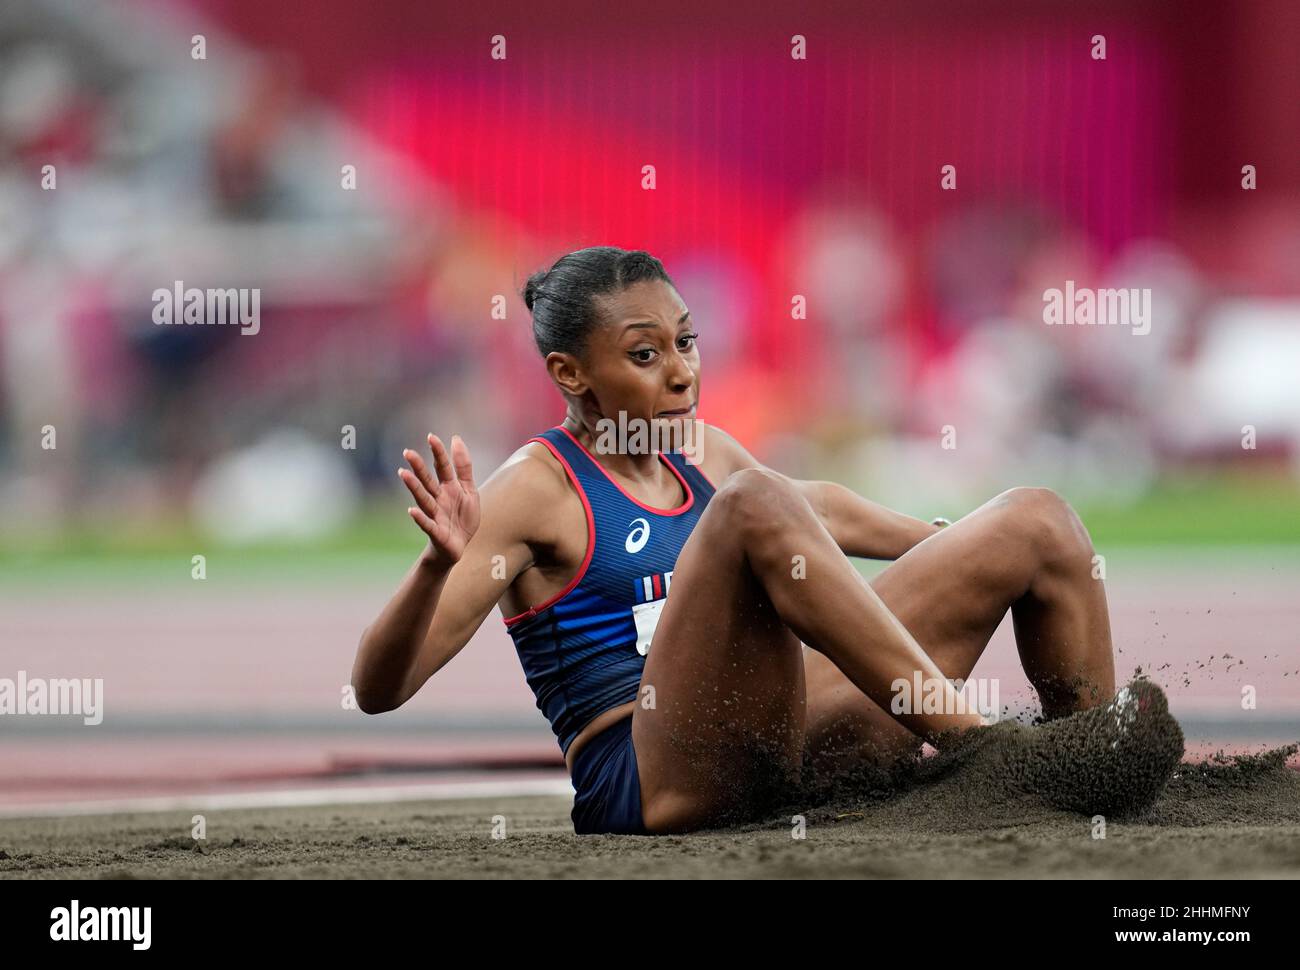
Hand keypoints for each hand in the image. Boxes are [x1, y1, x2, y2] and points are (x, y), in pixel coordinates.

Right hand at [398, 434, 479, 564]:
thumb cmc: (462, 517)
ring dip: (414, 487)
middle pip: (428, 480)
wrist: (460, 546)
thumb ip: (463, 467)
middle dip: (419, 467)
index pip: (442, 466)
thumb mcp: (469, 489)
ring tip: (403, 474)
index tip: (431, 436)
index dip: (438, 452)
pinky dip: (419, 518)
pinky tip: (411, 510)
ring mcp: (435, 514)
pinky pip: (427, 524)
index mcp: (448, 487)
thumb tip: (456, 439)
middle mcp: (438, 499)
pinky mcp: (436, 532)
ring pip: (424, 498)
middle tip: (407, 452)